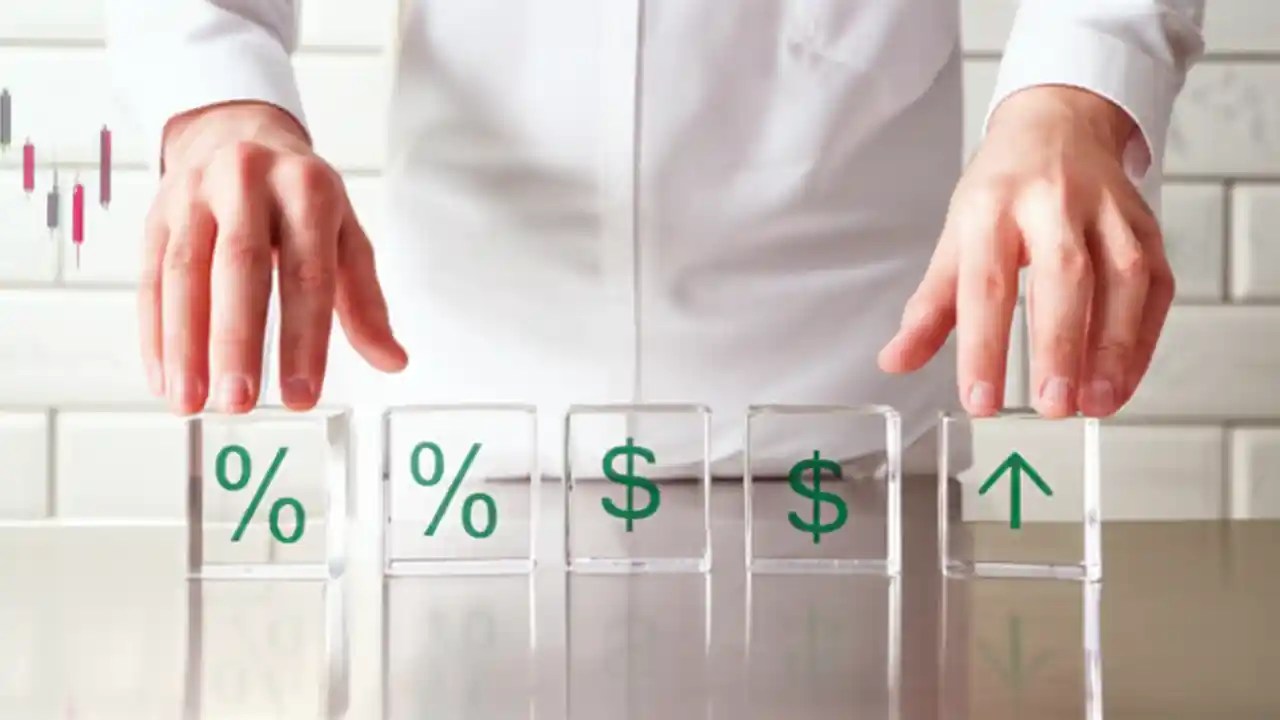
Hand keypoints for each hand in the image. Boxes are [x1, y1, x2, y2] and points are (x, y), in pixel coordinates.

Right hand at [143, 101, 407, 414]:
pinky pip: (150, 278)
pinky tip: (166, 376)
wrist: (239, 132)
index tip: (301, 392)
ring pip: (184, 273)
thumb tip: (391, 358)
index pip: (308, 273)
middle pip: (239, 266)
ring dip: (185, 345)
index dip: (304, 340)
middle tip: (239, 400)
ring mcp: (195, 194)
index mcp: (307, 190)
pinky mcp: (157, 214)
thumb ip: (364, 301)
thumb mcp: (344, 236)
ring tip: (192, 401)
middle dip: (237, 341)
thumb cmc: (298, 194)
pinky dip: (155, 334)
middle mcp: (247, 183)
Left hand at [878, 86, 1172, 417]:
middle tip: (1051, 405)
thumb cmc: (1002, 190)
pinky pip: (1156, 285)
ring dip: (1113, 347)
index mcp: (992, 208)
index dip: (983, 346)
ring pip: (1121, 277)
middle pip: (1062, 274)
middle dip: (1059, 343)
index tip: (979, 399)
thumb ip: (930, 307)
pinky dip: (1142, 340)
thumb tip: (896, 361)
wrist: (1058, 124)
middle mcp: (1053, 203)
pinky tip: (1122, 381)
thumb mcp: (955, 239)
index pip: (985, 284)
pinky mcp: (1146, 226)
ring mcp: (1108, 211)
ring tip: (1094, 403)